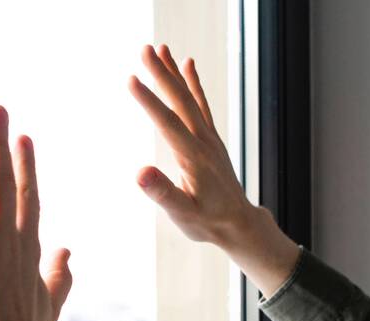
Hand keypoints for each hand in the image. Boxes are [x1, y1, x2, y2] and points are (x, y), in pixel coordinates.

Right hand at [128, 45, 252, 243]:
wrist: (238, 224)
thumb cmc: (207, 222)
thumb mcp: (182, 213)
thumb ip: (163, 193)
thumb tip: (140, 173)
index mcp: (193, 158)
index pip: (168, 124)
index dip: (149, 102)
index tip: (131, 79)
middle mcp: (203, 142)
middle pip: (180, 102)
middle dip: (161, 74)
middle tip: (144, 48)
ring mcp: (208, 138)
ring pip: (190, 99)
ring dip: (174, 73)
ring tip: (160, 48)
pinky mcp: (210, 140)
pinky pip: (201, 105)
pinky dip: (193, 84)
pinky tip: (187, 64)